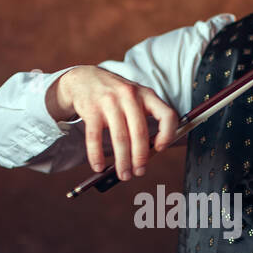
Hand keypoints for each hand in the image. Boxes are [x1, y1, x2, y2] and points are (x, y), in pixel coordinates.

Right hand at [47, 66, 178, 179]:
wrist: (85, 78)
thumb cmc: (115, 94)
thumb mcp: (135, 97)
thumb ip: (144, 118)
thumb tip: (149, 153)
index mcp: (146, 95)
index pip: (166, 115)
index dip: (167, 134)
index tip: (160, 148)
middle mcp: (130, 96)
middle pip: (140, 133)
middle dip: (140, 158)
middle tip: (139, 172)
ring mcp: (109, 102)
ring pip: (120, 138)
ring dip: (122, 162)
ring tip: (123, 174)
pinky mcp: (91, 110)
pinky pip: (95, 138)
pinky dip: (96, 156)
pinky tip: (99, 167)